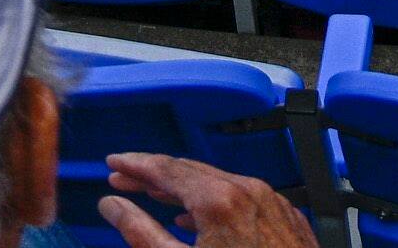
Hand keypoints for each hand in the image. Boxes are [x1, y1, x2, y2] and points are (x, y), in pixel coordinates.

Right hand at [99, 153, 318, 246]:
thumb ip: (141, 233)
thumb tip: (112, 206)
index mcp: (220, 200)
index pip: (167, 169)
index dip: (136, 165)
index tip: (115, 163)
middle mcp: (248, 190)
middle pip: (190, 171)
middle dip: (154, 175)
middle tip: (124, 178)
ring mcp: (271, 202)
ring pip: (218, 183)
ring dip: (182, 188)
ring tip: (153, 194)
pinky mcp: (285, 217)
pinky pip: (243, 199)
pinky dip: (213, 201)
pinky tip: (195, 216)